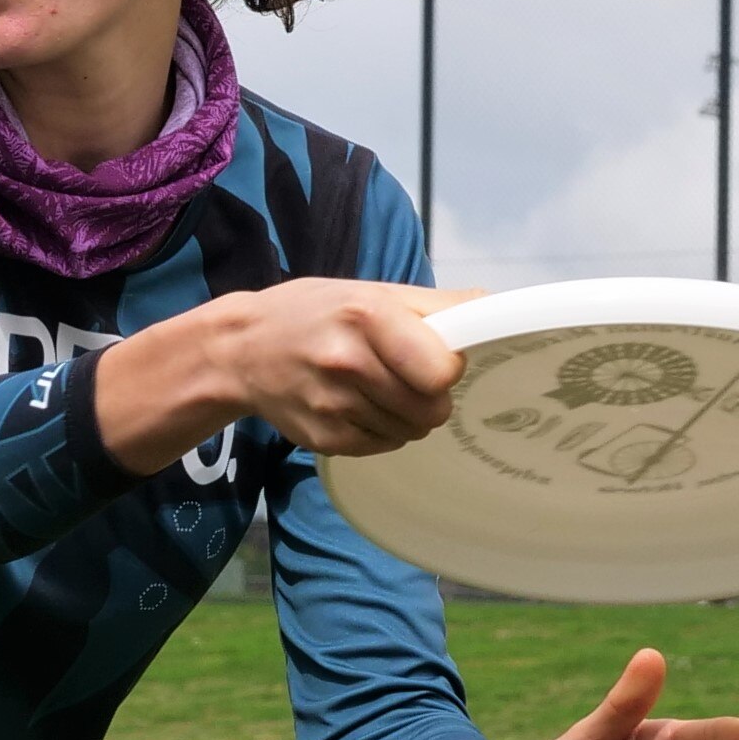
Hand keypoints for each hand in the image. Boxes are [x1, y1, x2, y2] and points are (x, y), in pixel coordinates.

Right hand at [95, 279, 471, 473]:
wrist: (241, 350)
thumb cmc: (316, 313)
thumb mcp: (370, 292)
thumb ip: (436, 305)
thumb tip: (497, 308)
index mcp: (366, 317)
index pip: (441, 372)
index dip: (447, 369)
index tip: (436, 358)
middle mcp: (347, 363)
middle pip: (432, 409)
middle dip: (431, 397)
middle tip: (408, 377)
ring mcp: (333, 406)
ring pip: (411, 432)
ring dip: (408, 416)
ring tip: (378, 389)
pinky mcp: (324, 439)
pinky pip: (383, 446)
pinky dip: (382, 431)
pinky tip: (358, 406)